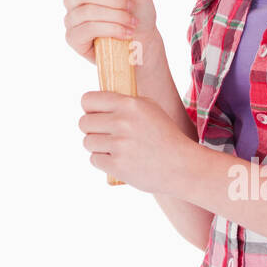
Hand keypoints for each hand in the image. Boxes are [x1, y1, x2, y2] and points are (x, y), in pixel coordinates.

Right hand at [63, 0, 160, 64]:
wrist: (144, 39)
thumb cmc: (137, 10)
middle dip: (113, 0)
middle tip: (130, 7)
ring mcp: (71, 19)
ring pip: (87, 11)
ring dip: (116, 16)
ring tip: (131, 22)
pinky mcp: (73, 38)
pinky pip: (88, 29)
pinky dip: (111, 29)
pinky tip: (125, 33)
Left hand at [78, 90, 196, 196]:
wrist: (182, 166)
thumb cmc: (165, 135)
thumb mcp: (149, 108)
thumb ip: (123, 103)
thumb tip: (94, 104)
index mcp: (129, 104)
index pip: (88, 100)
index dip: (89, 109)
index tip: (96, 116)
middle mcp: (122, 122)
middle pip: (83, 122)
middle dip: (92, 130)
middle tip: (106, 135)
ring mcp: (119, 145)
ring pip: (87, 142)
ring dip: (97, 147)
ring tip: (114, 149)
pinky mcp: (118, 165)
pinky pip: (94, 159)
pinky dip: (103, 161)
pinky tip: (118, 160)